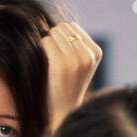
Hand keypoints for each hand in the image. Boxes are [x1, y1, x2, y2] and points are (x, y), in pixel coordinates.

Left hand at [42, 21, 102, 136]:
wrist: (63, 113)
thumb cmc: (68, 87)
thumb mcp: (80, 65)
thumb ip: (76, 45)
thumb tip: (58, 24)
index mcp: (96, 52)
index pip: (73, 27)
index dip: (61, 37)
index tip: (59, 53)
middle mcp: (88, 54)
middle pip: (63, 27)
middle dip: (54, 38)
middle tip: (51, 57)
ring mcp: (75, 59)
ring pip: (53, 33)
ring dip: (46, 44)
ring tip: (49, 61)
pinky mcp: (60, 65)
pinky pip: (45, 42)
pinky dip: (40, 49)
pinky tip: (43, 63)